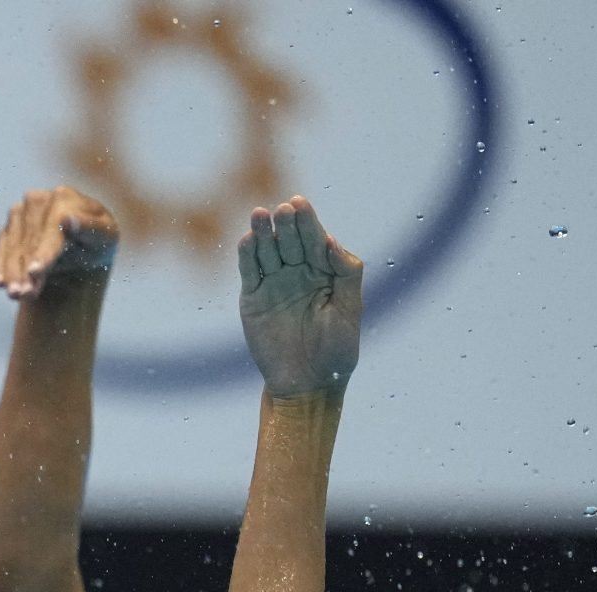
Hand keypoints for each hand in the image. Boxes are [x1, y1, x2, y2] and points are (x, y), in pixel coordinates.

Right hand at [0, 187, 118, 298]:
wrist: (81, 250)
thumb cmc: (97, 242)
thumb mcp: (105, 236)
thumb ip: (91, 227)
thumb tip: (68, 218)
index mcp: (63, 197)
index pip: (50, 229)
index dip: (43, 253)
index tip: (35, 273)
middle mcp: (37, 200)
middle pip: (29, 241)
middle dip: (26, 270)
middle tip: (26, 295)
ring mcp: (19, 214)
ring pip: (13, 248)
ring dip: (13, 273)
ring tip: (16, 295)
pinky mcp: (8, 229)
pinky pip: (1, 250)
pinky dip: (0, 267)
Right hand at [238, 197, 362, 397]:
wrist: (306, 384)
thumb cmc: (336, 351)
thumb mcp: (350, 310)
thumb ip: (346, 273)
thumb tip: (331, 241)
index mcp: (325, 273)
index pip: (315, 240)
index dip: (308, 221)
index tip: (299, 203)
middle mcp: (299, 274)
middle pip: (290, 241)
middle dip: (286, 224)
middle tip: (281, 209)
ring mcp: (274, 285)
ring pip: (267, 252)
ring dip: (262, 232)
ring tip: (258, 214)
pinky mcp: (253, 299)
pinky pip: (250, 273)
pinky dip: (247, 256)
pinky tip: (246, 240)